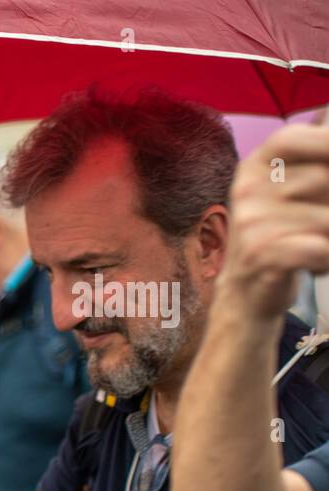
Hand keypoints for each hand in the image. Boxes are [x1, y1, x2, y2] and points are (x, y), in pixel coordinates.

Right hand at [218, 124, 328, 321]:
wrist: (245, 295)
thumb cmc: (277, 238)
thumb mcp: (286, 193)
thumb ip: (312, 165)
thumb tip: (328, 119)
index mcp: (253, 168)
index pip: (292, 138)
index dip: (324, 143)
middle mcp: (247, 190)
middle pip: (322, 179)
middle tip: (322, 220)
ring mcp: (250, 222)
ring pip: (326, 218)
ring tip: (319, 246)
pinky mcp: (260, 254)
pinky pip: (318, 247)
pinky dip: (326, 259)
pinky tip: (316, 264)